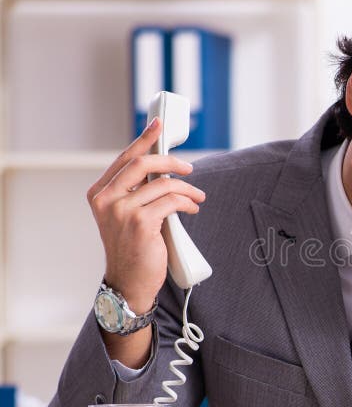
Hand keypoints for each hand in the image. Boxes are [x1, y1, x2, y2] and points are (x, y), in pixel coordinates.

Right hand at [86, 117, 205, 312]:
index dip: (145, 139)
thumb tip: (162, 166)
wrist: (129, 281)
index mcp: (100, 193)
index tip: (159, 125)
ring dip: (187, 189)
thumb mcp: (126, 214)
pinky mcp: (141, 224)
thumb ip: (136, 190)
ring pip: (164, 184)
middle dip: (172, 162)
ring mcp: (122, 211)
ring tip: (197, 198)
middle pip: (144, 164)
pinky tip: (193, 209)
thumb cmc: (132, 247)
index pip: (125, 158)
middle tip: (189, 168)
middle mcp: (106, 199)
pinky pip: (172, 202)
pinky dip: (188, 203)